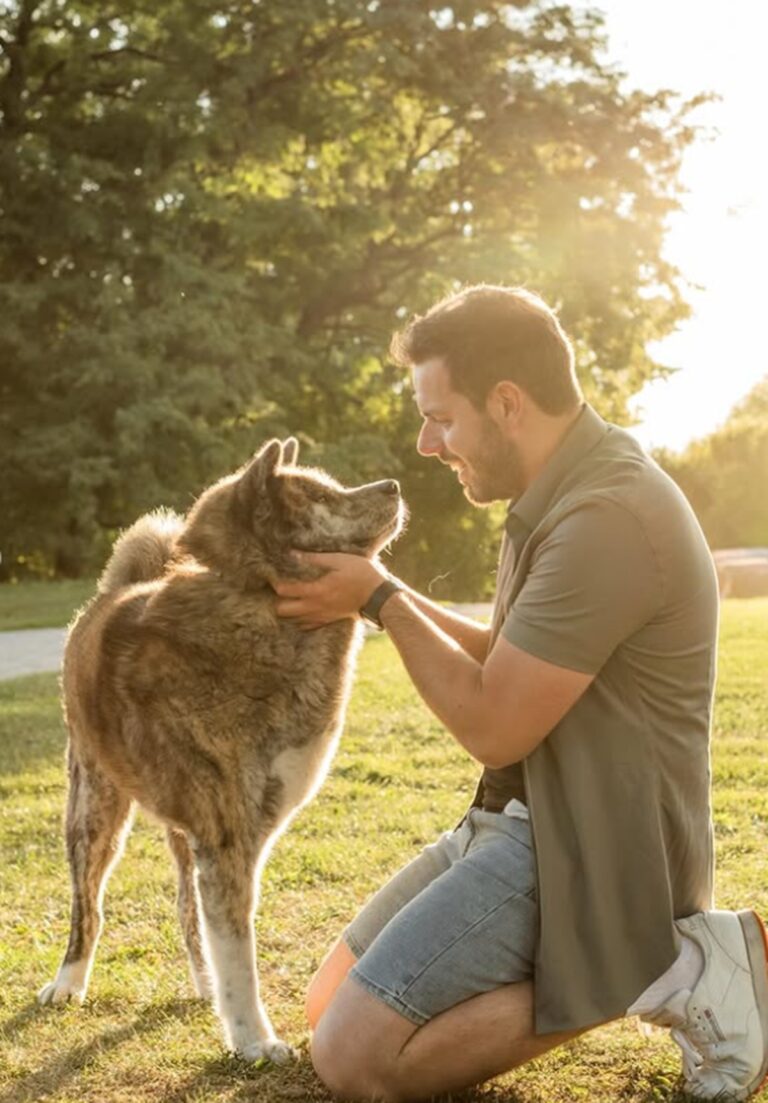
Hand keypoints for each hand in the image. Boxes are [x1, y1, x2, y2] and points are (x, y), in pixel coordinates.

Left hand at [273, 551, 387, 629]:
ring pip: (293, 620)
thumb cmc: (361, 573)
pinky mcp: (328, 620)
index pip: (285, 591)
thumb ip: (314, 559)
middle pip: (283, 611)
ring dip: (288, 610)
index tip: (274, 576)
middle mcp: (315, 606)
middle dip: (277, 600)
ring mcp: (321, 616)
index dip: (275, 583)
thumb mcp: (338, 560)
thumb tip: (292, 554)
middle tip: (281, 589)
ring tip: (289, 598)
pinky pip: (306, 626)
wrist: (379, 596)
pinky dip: (300, 619)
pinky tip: (302, 609)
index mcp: (316, 590)